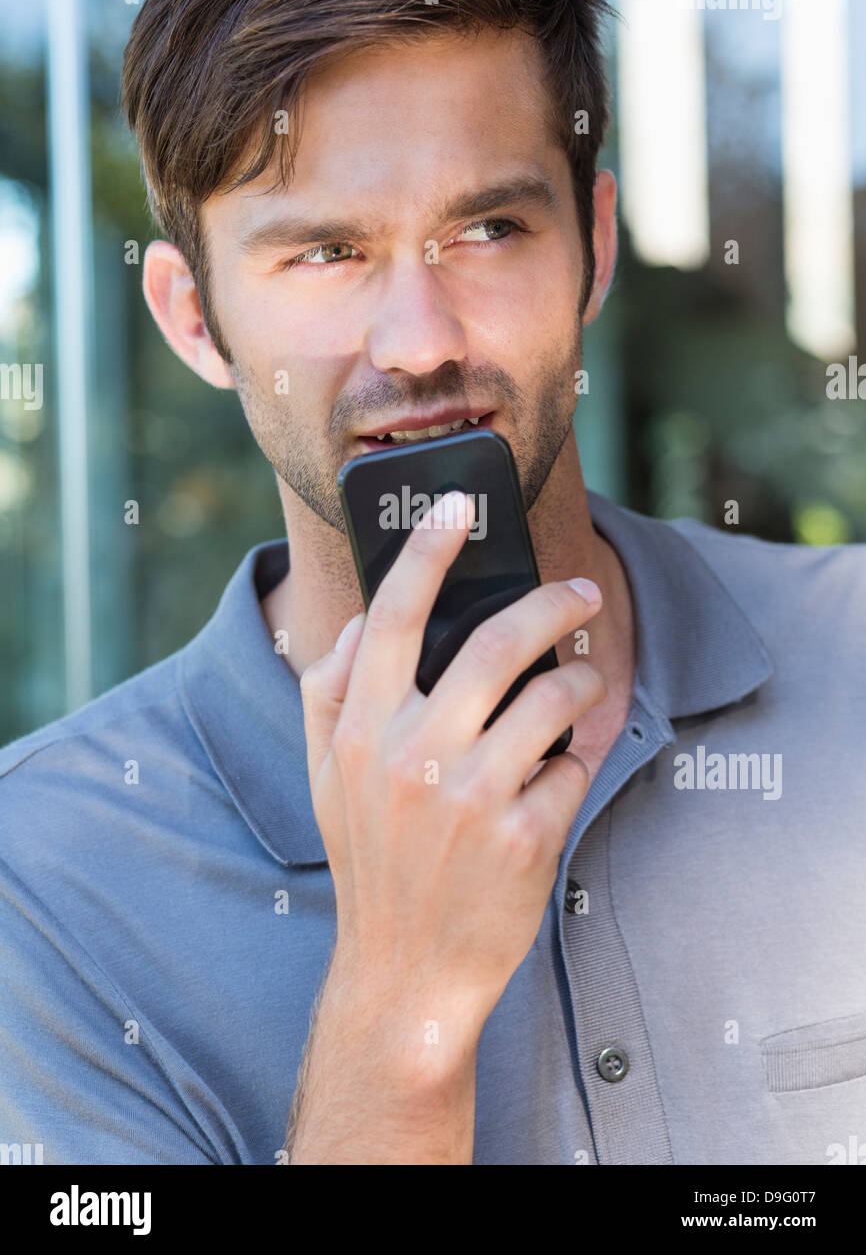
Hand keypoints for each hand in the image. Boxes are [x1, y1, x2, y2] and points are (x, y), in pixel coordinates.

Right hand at [299, 490, 605, 1065]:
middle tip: (579, 592)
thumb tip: (358, 627)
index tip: (459, 505)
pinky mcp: (524, 839)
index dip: (428, 552)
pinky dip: (585, 753)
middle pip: (493, 643)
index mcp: (357, 733)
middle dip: (551, 604)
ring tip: (582, 683)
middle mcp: (409, 758)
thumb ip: (328, 697)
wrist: (406, 974)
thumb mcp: (325, 780)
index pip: (390, 617)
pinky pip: (576, 767)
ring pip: (552, 700)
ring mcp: (470, 800)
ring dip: (579, 681)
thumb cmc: (371, 865)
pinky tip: (572, 760)